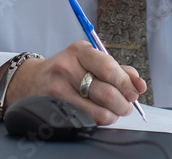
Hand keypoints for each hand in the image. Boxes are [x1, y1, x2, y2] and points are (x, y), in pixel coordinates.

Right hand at [0, 41, 145, 124]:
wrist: (32, 80)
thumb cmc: (67, 69)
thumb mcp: (89, 59)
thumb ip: (117, 69)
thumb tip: (139, 84)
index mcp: (79, 50)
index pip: (109, 68)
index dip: (126, 83)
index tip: (135, 91)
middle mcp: (67, 68)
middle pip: (107, 92)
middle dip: (124, 103)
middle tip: (127, 105)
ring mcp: (59, 89)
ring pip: (99, 111)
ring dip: (114, 114)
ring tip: (115, 111)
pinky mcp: (55, 108)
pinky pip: (87, 120)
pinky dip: (100, 120)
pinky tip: (99, 114)